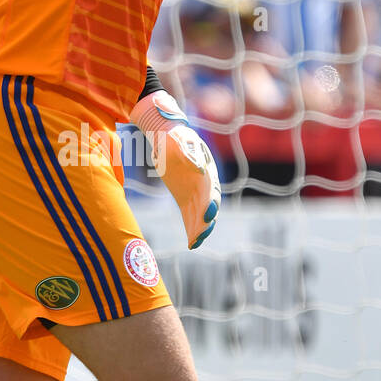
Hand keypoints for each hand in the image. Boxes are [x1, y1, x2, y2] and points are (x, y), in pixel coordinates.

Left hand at [129, 90, 220, 249]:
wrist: (168, 138)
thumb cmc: (176, 137)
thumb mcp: (181, 140)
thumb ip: (189, 153)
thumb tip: (199, 168)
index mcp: (206, 172)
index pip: (211, 192)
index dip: (210, 205)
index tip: (207, 216)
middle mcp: (205, 185)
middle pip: (209, 208)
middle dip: (206, 223)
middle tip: (201, 236)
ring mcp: (196, 194)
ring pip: (201, 216)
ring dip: (199, 230)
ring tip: (194, 244)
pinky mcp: (186, 199)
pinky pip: (190, 217)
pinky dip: (191, 229)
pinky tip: (190, 243)